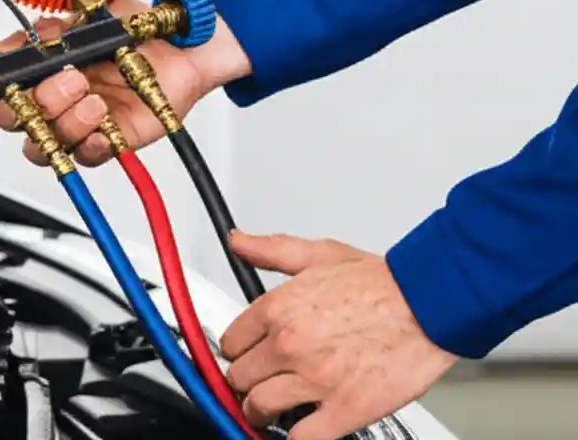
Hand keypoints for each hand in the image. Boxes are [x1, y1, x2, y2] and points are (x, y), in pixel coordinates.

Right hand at [0, 0, 252, 166]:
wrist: (184, 45)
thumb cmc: (136, 29)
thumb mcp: (94, 16)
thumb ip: (57, 28)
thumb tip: (28, 36)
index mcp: (42, 66)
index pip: (1, 83)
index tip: (9, 72)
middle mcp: (54, 97)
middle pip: (14, 118)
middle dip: (34, 102)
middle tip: (69, 81)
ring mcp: (78, 122)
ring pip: (43, 145)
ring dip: (65, 124)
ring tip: (95, 102)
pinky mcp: (107, 142)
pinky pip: (86, 158)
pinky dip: (92, 146)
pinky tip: (106, 130)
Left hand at [220, 231, 458, 438]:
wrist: (432, 303)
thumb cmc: (383, 284)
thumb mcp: (319, 254)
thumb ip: (271, 250)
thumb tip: (240, 242)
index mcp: (278, 309)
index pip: (230, 343)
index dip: (238, 352)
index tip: (245, 357)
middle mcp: (290, 344)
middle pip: (240, 378)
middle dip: (247, 382)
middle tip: (261, 383)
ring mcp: (315, 379)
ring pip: (260, 408)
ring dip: (263, 411)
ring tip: (274, 409)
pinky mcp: (344, 409)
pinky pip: (302, 438)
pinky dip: (297, 436)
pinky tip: (303, 426)